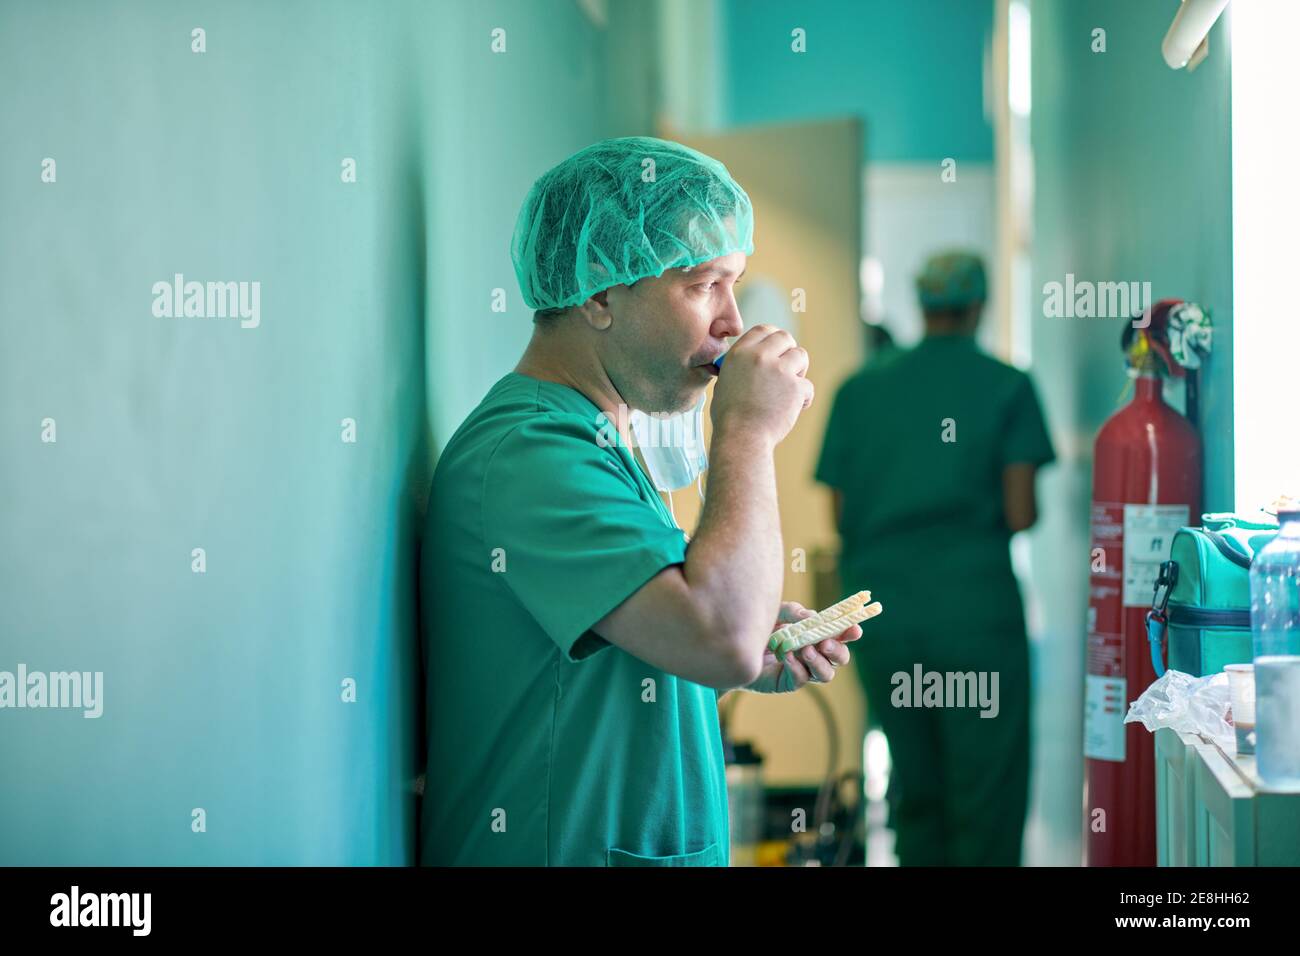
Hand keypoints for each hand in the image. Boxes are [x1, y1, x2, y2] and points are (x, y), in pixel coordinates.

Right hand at [710, 324, 813, 448]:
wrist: (741, 438)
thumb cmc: (729, 417)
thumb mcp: (725, 383)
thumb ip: (740, 367)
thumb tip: (751, 362)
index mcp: (740, 353)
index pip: (763, 330)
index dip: (773, 338)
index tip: (777, 348)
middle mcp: (760, 356)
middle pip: (785, 337)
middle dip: (789, 351)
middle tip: (787, 369)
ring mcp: (780, 370)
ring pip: (801, 356)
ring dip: (799, 371)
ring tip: (789, 389)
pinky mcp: (795, 387)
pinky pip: (808, 386)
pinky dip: (804, 398)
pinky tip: (794, 408)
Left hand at [741, 601, 859, 693]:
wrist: (732, 646)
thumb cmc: (759, 628)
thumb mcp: (776, 613)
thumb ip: (794, 612)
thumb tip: (811, 617)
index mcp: (816, 635)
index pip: (840, 635)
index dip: (850, 633)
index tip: (855, 629)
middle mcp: (814, 654)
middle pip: (840, 659)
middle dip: (837, 651)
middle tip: (825, 643)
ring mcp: (803, 671)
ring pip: (826, 674)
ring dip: (819, 662)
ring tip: (805, 650)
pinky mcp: (787, 683)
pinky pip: (801, 679)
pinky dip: (797, 667)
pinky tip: (787, 657)